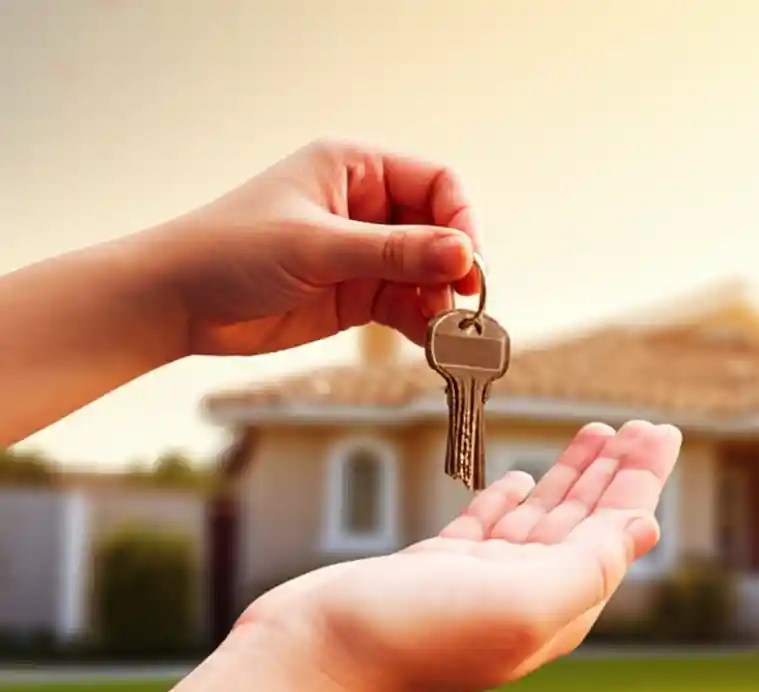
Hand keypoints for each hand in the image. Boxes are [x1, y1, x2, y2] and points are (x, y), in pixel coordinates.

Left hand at [141, 138, 481, 355]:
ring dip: (440, 300)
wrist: (175, 303)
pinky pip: (407, 305)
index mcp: (356, 168)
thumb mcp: (318, 247)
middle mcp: (366, 207)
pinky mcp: (356, 294)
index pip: (436, 182)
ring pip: (427, 273)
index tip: (467, 261)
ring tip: (442, 329)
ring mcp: (363, 253)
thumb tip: (463, 253)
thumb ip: (394, 253)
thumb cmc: (230, 251)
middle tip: (461, 302)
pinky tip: (427, 340)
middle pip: (439, 230)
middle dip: (453, 266)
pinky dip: (422, 322)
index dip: (460, 219)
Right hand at [144, 421, 681, 691]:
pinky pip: (487, 526)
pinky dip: (508, 497)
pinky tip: (521, 478)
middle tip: (639, 426)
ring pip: (541, 517)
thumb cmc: (413, 637)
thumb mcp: (521, 602)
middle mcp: (525, 594)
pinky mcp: (434, 569)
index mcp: (556, 604)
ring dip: (571, 475)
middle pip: (587, 520)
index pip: (616, 530)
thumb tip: (646, 527)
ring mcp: (478, 582)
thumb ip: (589, 564)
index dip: (641, 479)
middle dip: (616, 472)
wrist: (313, 655)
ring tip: (596, 435)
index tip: (660, 432)